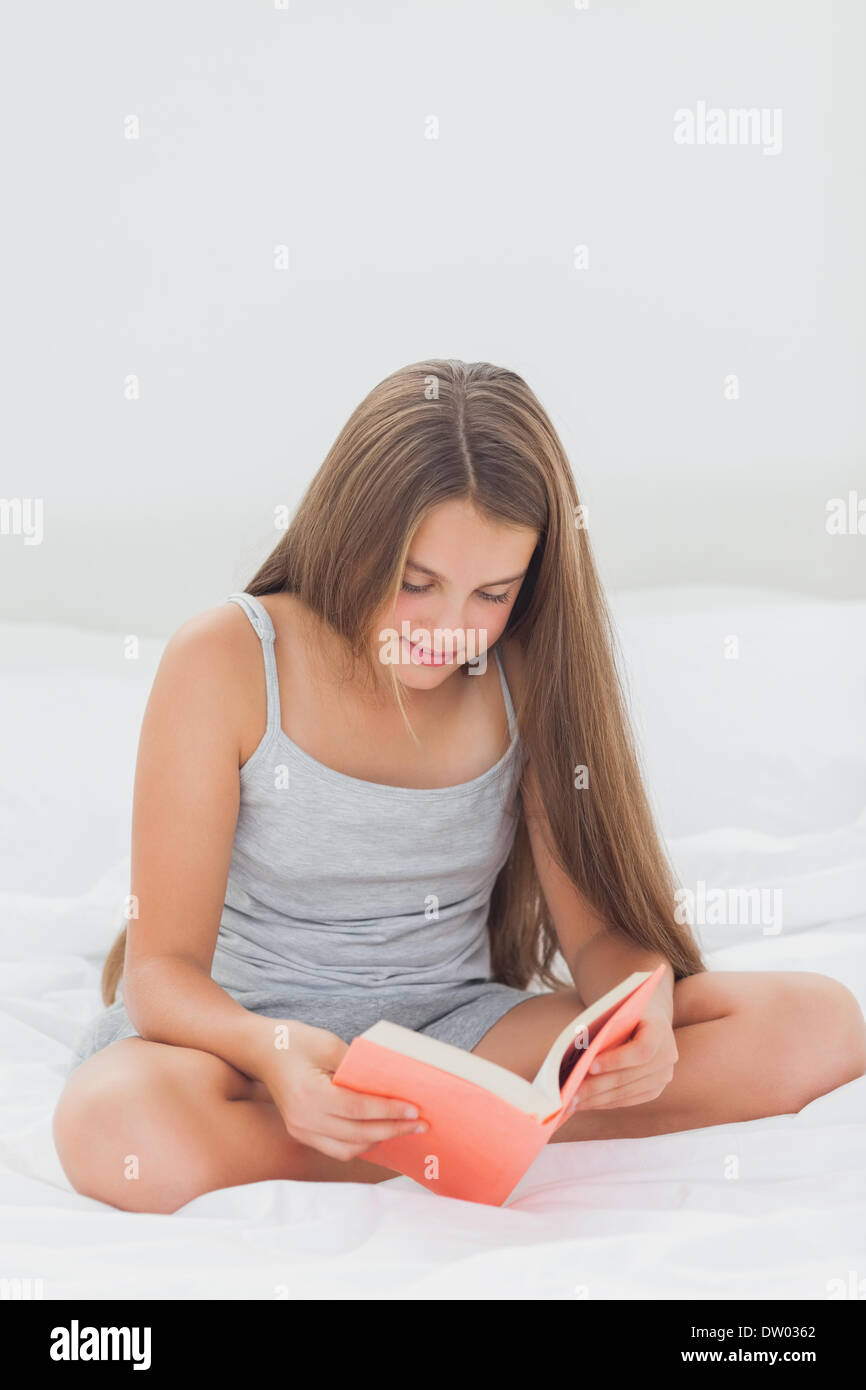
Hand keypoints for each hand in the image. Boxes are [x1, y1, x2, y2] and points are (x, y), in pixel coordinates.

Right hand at [258, 1018, 428, 1161]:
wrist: (260, 1050)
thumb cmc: (296, 1041)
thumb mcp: (329, 1045)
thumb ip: (358, 1067)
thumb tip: (393, 1085)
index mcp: (309, 1094)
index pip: (358, 1109)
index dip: (389, 1111)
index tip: (415, 1110)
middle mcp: (303, 1119)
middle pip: (357, 1134)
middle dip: (393, 1129)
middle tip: (420, 1124)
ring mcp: (300, 1130)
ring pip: (349, 1149)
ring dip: (379, 1140)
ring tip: (404, 1128)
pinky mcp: (301, 1133)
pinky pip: (336, 1148)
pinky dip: (361, 1143)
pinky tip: (380, 1131)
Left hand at [563, 1008, 678, 1115]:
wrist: (647, 1019)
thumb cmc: (625, 1013)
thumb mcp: (618, 1013)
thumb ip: (605, 1031)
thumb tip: (579, 1059)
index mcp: (659, 1029)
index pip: (642, 1050)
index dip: (617, 1060)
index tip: (590, 1066)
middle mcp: (667, 1055)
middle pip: (630, 1076)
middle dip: (597, 1087)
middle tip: (571, 1093)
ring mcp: (664, 1075)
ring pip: (627, 1093)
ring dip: (597, 1100)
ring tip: (573, 1102)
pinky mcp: (656, 1090)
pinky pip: (629, 1100)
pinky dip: (606, 1102)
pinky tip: (587, 1103)